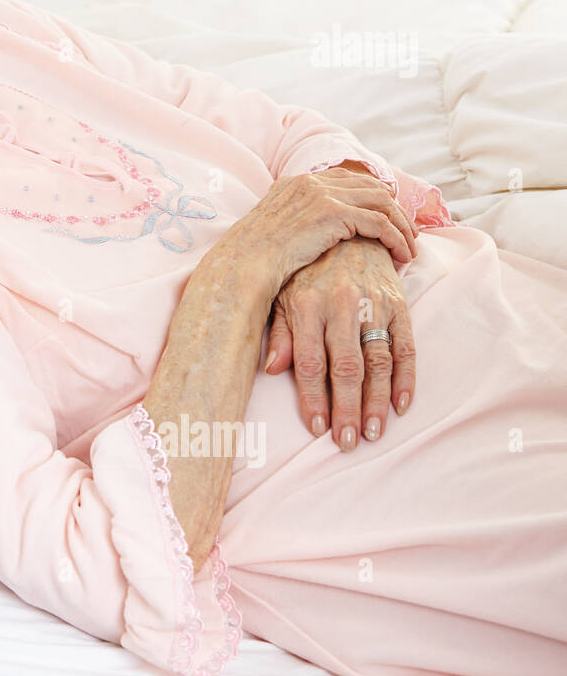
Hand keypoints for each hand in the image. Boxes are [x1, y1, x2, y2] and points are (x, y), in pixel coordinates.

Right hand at [224, 166, 417, 298]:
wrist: (243, 263)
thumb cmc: (254, 257)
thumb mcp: (272, 228)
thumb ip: (294, 220)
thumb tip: (308, 234)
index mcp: (296, 182)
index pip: (348, 179)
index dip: (373, 196)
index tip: (388, 217)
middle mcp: (311, 182)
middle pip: (370, 186)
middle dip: (395, 210)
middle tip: (408, 232)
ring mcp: (322, 195)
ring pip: (381, 202)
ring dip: (401, 226)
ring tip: (410, 248)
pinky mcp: (334, 214)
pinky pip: (380, 222)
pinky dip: (396, 238)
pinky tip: (401, 254)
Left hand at [264, 236, 415, 450]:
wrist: (350, 232)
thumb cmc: (308, 271)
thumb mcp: (282, 294)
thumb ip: (279, 332)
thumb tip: (270, 369)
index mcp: (306, 305)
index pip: (310, 362)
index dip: (313, 398)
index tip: (317, 429)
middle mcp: (341, 306)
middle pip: (346, 368)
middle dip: (346, 409)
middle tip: (347, 443)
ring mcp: (374, 305)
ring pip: (378, 362)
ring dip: (376, 402)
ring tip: (371, 433)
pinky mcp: (399, 304)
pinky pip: (406, 346)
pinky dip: (405, 379)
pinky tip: (400, 406)